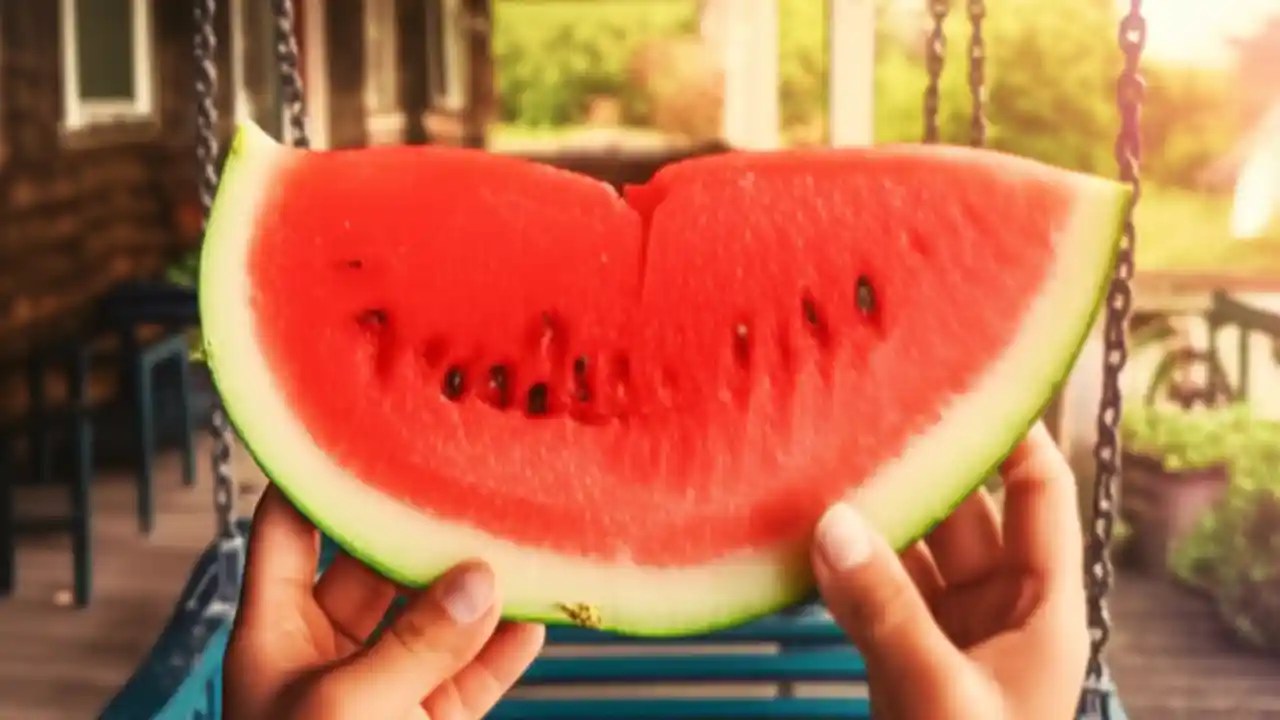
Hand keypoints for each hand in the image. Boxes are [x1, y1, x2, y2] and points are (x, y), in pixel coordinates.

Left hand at [223, 486, 545, 718]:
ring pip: (438, 618)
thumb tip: (479, 581)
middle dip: (420, 526)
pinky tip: (538, 613)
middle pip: (377, 565)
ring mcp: (386, 688)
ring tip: (516, 536)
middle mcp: (330, 653)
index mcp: (276, 635)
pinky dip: (508, 646)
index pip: (288, 530)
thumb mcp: (347, 709)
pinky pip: (476, 672)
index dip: (317, 476)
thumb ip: (414, 642)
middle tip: (468, 478)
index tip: (364, 424)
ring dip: (479, 585)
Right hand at [812, 423, 1088, 719]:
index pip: (1040, 491)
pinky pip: (870, 595)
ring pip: (909, 552)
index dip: (1013, 432)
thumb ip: (888, 611)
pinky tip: (804, 542)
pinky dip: (840, 571)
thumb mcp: (940, 691)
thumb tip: (835, 524)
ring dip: (870, 521)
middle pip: (962, 512)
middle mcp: (998, 607)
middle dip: (918, 468)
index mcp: (1043, 606)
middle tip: (865, 420)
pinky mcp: (899, 656)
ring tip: (823, 471)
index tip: (966, 379)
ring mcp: (947, 632)